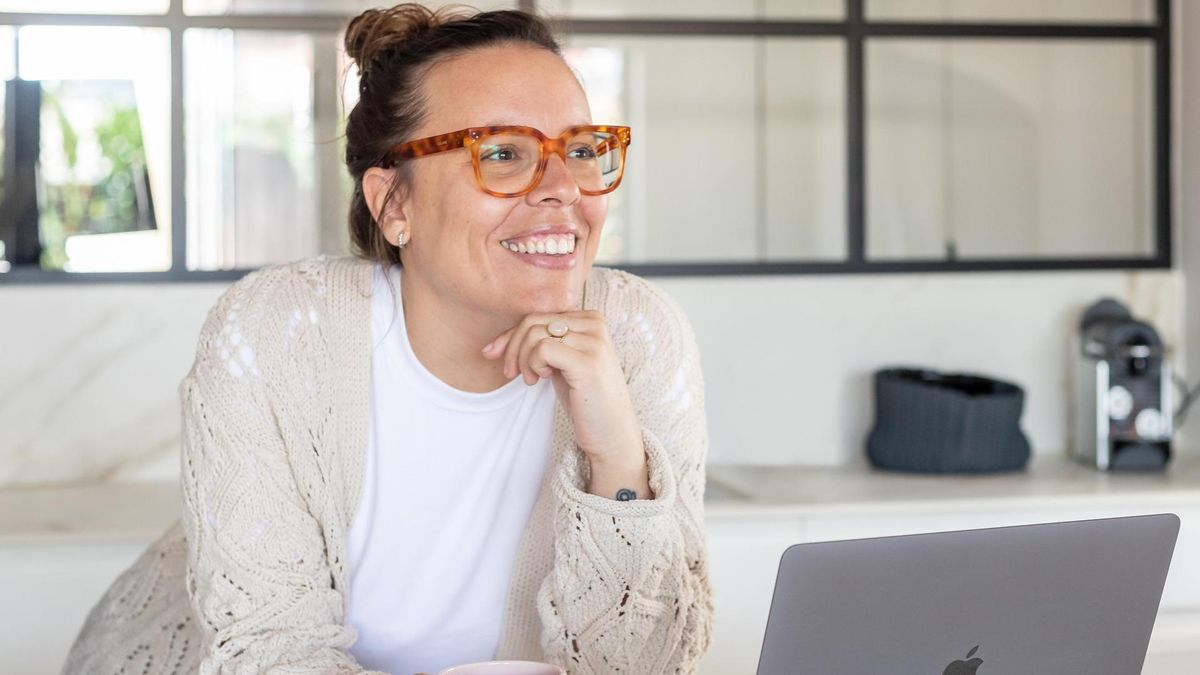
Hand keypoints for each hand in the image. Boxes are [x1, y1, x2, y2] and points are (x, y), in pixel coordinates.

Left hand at [481, 310, 642, 466]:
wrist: (612, 433)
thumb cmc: (585, 399)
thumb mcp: (560, 364)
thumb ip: (540, 344)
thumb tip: (493, 345)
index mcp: (590, 320)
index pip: (539, 314)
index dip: (511, 335)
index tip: (493, 354)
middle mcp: (595, 325)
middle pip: (533, 321)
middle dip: (512, 347)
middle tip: (512, 373)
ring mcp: (594, 342)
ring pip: (535, 334)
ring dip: (523, 359)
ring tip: (531, 380)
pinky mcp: (588, 362)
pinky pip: (543, 348)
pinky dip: (534, 364)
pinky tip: (542, 379)